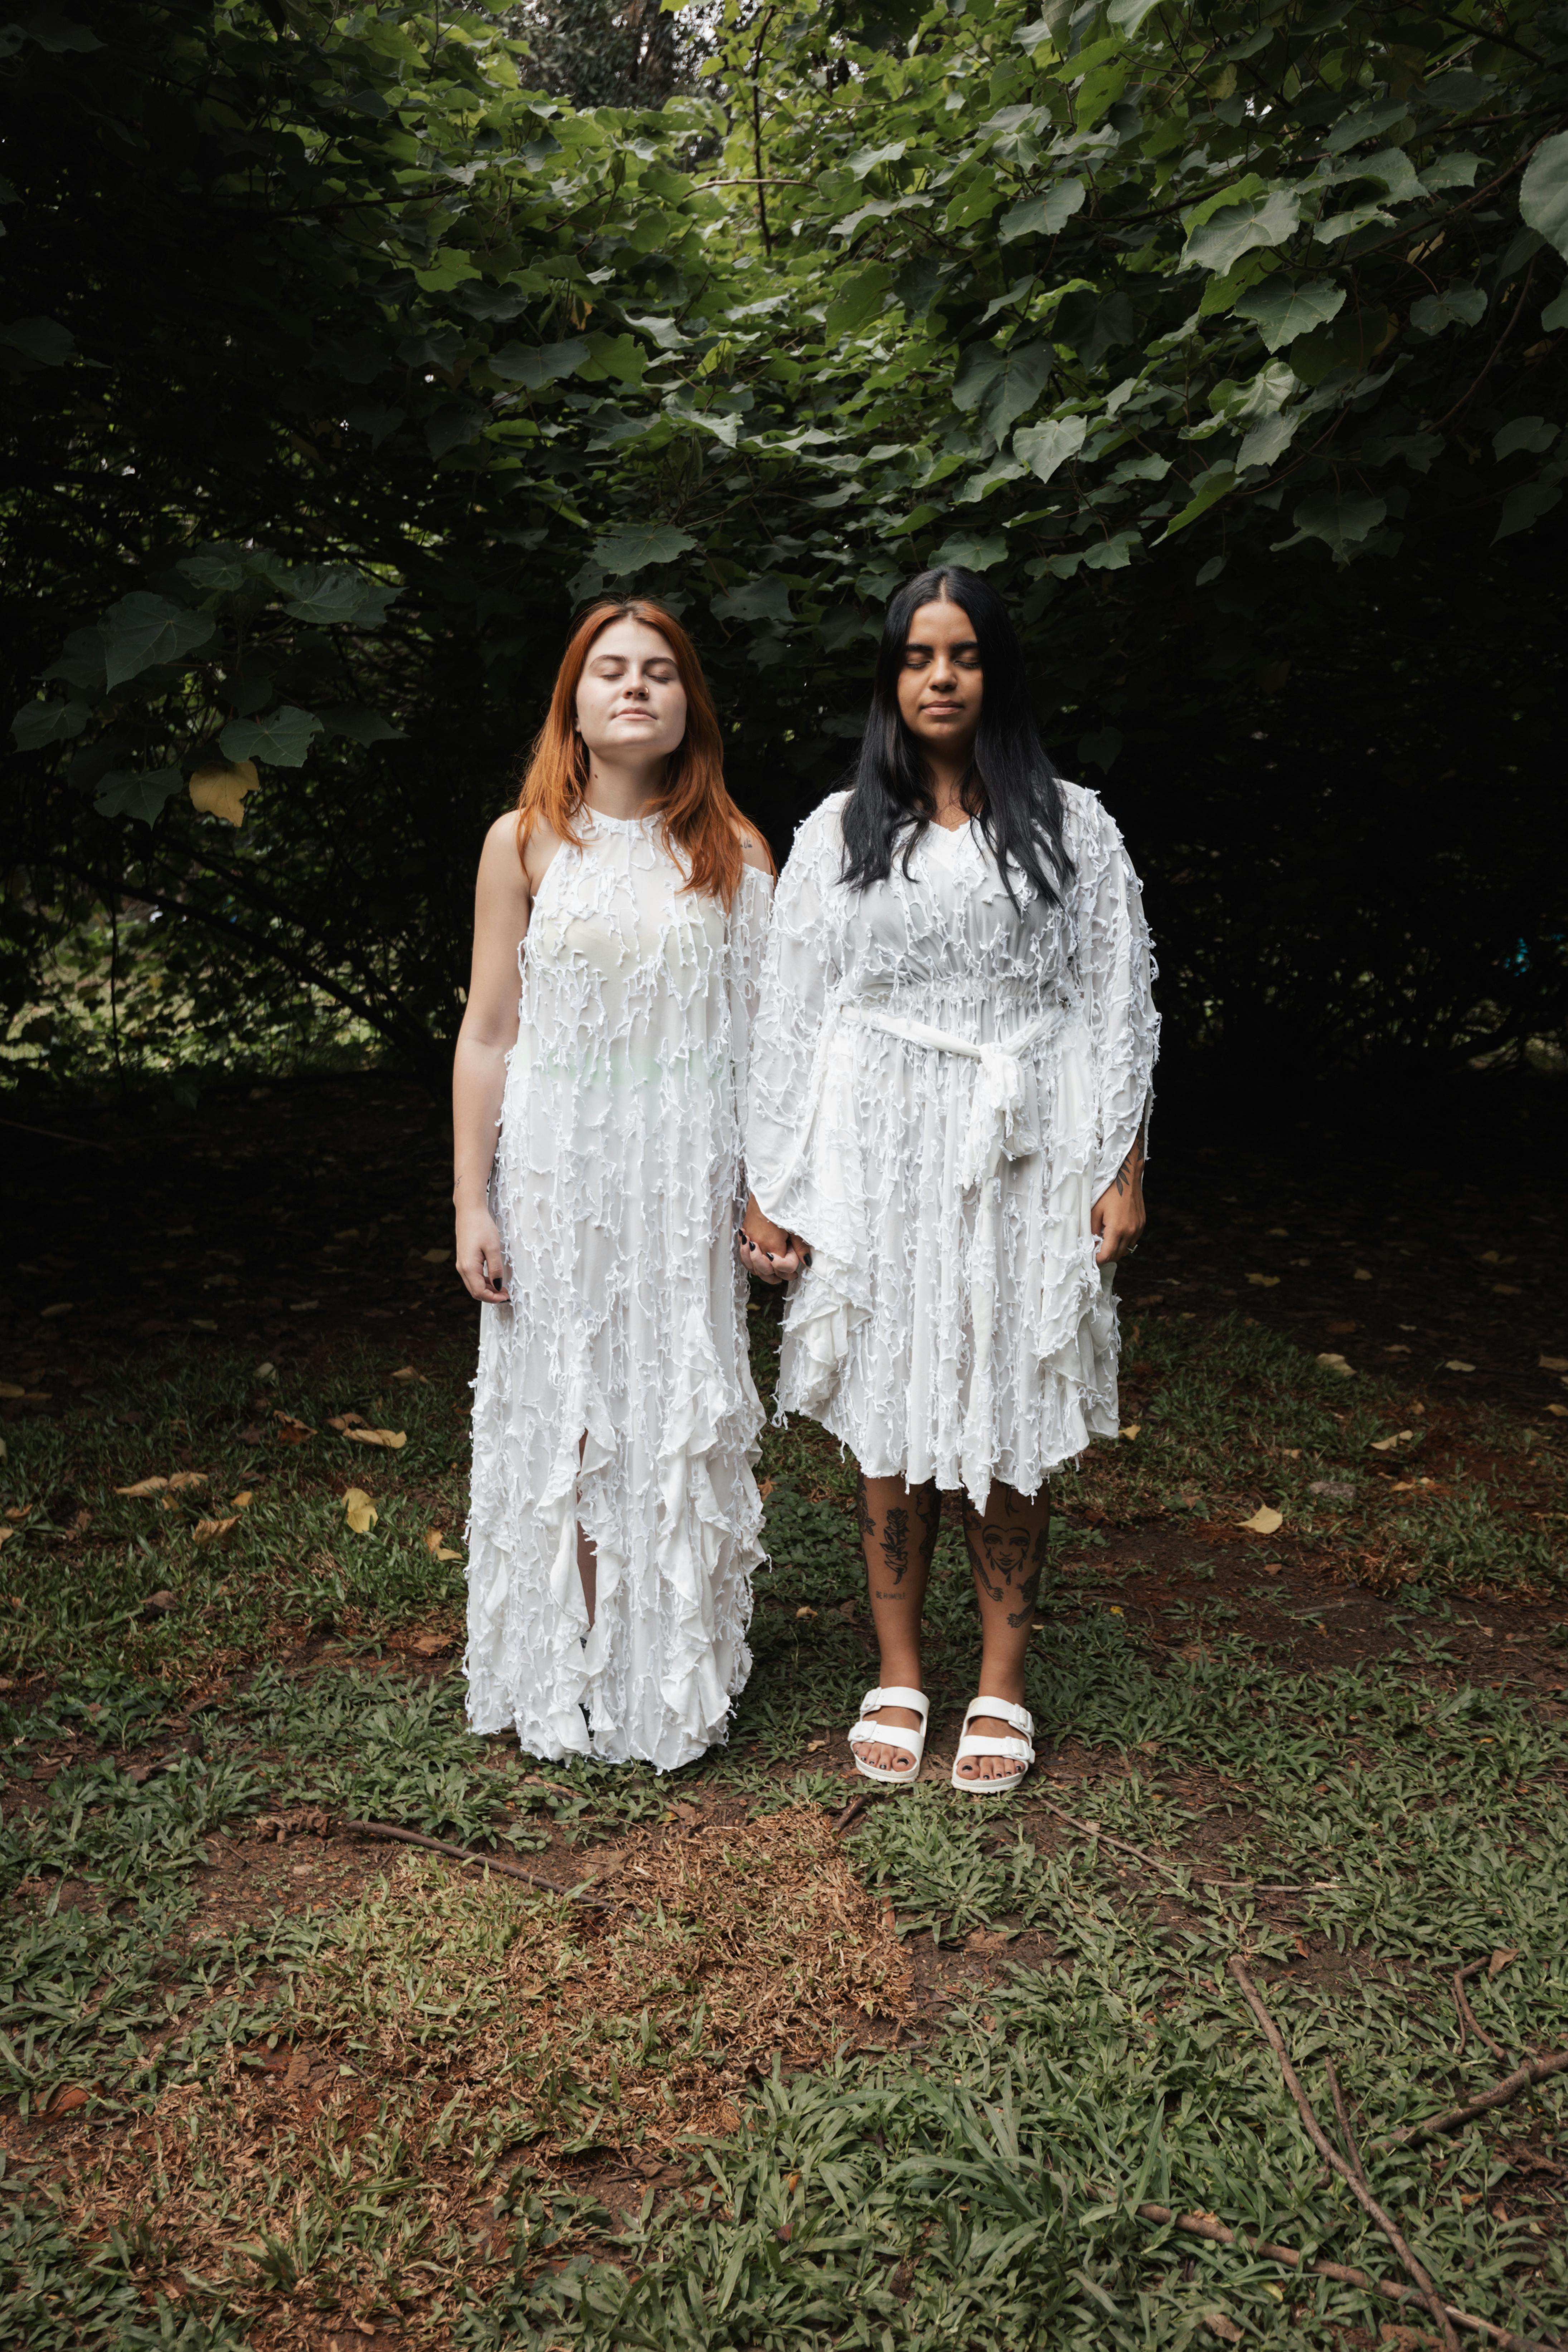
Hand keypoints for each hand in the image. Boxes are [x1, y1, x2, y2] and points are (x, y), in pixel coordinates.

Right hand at [456, 1209, 508, 1301]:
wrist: (469, 1211)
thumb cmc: (481, 1226)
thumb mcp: (493, 1248)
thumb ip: (496, 1268)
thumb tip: (498, 1286)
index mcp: (469, 1267)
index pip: (480, 1292)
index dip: (493, 1298)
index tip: (506, 1296)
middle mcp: (462, 1268)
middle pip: (475, 1291)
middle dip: (491, 1296)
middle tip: (506, 1294)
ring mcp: (461, 1264)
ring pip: (474, 1285)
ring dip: (488, 1289)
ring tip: (502, 1287)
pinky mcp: (464, 1259)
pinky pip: (473, 1277)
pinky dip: (483, 1281)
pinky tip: (494, 1278)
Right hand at [737, 1193, 807, 1285]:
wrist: (766, 1191)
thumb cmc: (783, 1206)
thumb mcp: (795, 1227)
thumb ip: (800, 1247)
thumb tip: (808, 1262)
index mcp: (773, 1245)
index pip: (780, 1269)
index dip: (788, 1273)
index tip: (795, 1273)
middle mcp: (759, 1246)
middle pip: (764, 1272)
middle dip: (774, 1277)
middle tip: (784, 1277)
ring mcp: (749, 1241)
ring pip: (751, 1266)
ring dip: (761, 1271)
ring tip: (770, 1271)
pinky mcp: (745, 1235)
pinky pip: (743, 1255)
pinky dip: (749, 1262)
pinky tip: (756, 1260)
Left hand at [1091, 1144, 1145, 1265]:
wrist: (1126, 1177)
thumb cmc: (1107, 1192)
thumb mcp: (1094, 1211)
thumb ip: (1090, 1230)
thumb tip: (1089, 1245)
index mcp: (1117, 1229)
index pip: (1107, 1255)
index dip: (1098, 1260)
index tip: (1090, 1258)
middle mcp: (1130, 1231)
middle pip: (1117, 1255)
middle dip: (1105, 1257)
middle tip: (1095, 1252)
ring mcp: (1138, 1228)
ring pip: (1126, 1250)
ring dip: (1115, 1251)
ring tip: (1104, 1243)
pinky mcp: (1142, 1224)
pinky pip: (1132, 1241)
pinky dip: (1123, 1243)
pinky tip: (1114, 1235)